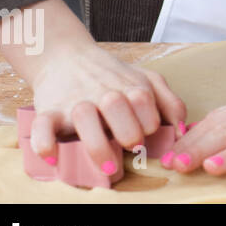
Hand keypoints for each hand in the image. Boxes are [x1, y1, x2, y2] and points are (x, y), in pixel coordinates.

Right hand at [28, 42, 185, 174]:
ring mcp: (74, 102)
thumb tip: (182, 130)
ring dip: (97, 145)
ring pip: (83, 118)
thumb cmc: (112, 76)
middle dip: (127, 131)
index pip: (145, 102)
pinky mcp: (48, 111)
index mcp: (129, 87)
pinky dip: (45, 143)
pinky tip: (54, 159)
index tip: (146, 135)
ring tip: (107, 168)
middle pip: (117, 106)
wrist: (67, 57)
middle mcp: (102, 94)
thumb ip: (169, 101)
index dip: (148, 122)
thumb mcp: (147, 79)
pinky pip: (43, 127)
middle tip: (130, 147)